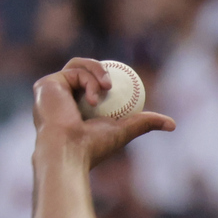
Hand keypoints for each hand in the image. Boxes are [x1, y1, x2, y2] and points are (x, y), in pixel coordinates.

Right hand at [31, 59, 174, 167]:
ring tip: (107, 87)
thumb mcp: (124, 130)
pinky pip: (75, 71)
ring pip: (79, 66)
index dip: (108, 79)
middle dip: (102, 71)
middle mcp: (58, 100)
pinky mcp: (46, 85)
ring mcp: (50, 92)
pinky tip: (92, 99)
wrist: (68, 152)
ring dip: (97, 73)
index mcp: (72, 110)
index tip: (124, 83)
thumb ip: (144, 123)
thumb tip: (172, 124)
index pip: (91, 85)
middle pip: (83, 70)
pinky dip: (88, 81)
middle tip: (114, 83)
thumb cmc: (93, 147)